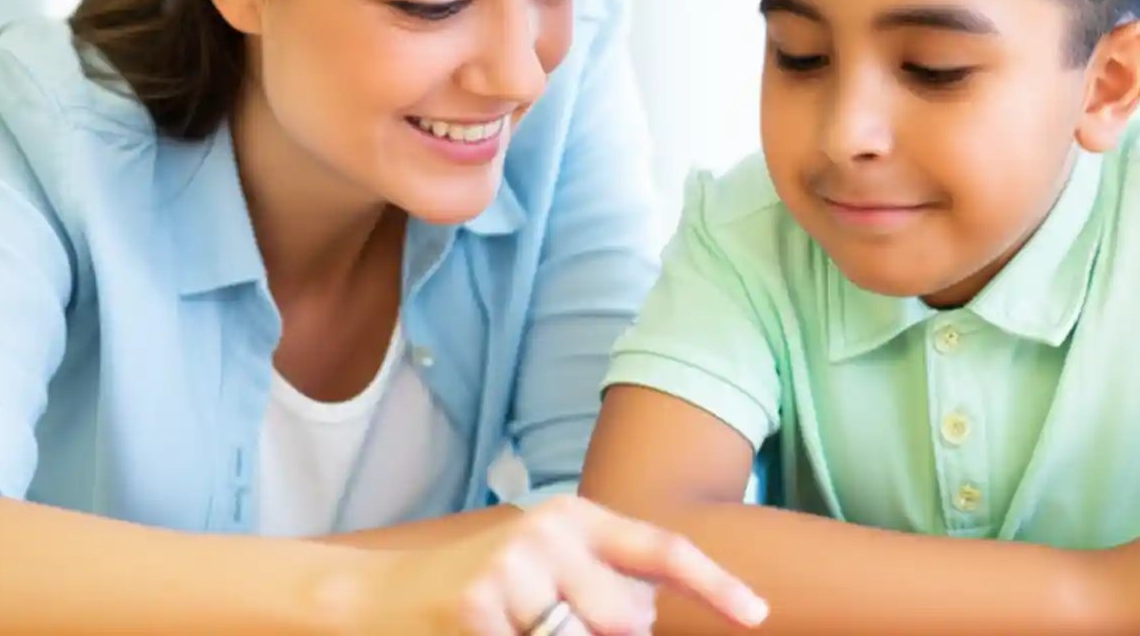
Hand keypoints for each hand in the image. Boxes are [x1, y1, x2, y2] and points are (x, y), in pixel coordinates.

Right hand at [362, 496, 767, 634]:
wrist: (382, 597)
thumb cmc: (482, 593)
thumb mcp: (548, 569)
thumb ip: (604, 584)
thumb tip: (647, 616)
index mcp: (574, 516)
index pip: (660, 549)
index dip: (714, 583)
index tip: (757, 614)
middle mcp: (549, 530)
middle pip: (630, 620)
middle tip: (551, 626)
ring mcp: (513, 566)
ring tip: (516, 627)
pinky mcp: (481, 605)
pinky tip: (490, 635)